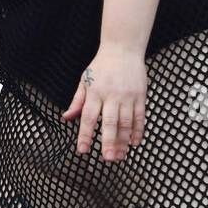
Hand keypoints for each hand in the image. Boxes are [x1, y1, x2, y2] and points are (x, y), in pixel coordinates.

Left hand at [62, 46, 146, 161]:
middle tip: (107, 158)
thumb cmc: (101, 66)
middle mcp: (111, 95)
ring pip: (126, 122)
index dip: (85, 135)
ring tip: (120, 155)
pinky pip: (140, 117)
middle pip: (110, 122)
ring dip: (123, 141)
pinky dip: (138, 131)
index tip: (82, 150)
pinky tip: (134, 143)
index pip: (88, 117)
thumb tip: (66, 117)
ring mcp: (128, 96)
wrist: (123, 49)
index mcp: (95, 92)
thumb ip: (77, 101)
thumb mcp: (85, 80)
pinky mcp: (140, 95)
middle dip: (108, 142)